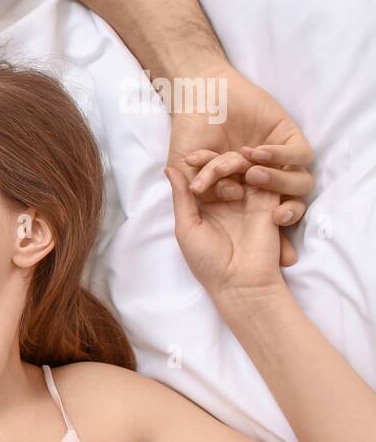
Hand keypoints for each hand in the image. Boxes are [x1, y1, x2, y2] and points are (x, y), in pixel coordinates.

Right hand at [165, 63, 312, 264]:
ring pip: (300, 182)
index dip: (275, 237)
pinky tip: (255, 153)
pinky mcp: (288, 137)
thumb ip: (189, 197)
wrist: (200, 95)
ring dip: (278, 182)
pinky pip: (300, 155)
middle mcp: (265, 178)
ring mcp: (278, 158)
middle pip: (290, 204)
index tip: (272, 252)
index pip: (265, 220)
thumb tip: (212, 220)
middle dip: (287, 214)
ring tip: (251, 174)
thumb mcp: (184, 173)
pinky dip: (280, 157)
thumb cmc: (189, 134)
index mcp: (244, 193)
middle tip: (273, 218)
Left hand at [165, 167, 287, 301]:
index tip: (190, 158)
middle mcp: (228, 197)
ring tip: (232, 166)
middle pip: (226, 165)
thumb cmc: (208, 261)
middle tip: (212, 168)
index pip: (203, 172)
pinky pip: (270, 178)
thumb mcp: (187, 227)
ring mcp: (251, 198)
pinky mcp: (271, 203)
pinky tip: (252, 171)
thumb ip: (181, 197)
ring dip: (238, 162)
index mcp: (206, 202)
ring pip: (247, 166)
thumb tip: (169, 167)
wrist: (241, 283)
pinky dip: (263, 169)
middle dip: (217, 161)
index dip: (199, 161)